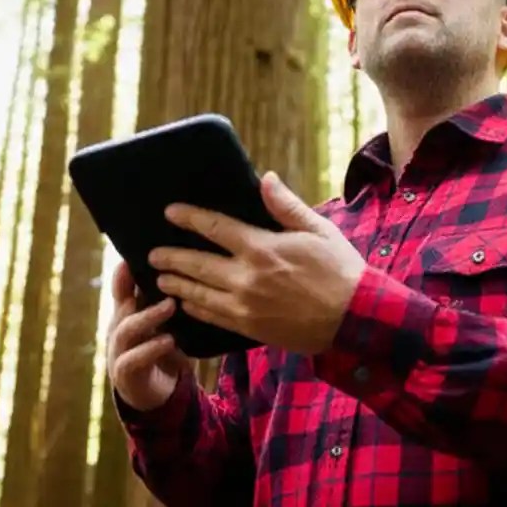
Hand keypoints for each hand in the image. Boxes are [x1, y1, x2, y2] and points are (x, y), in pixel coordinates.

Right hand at [106, 260, 191, 411]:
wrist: (156, 395)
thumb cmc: (162, 351)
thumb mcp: (165, 322)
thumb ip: (167, 300)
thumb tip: (186, 269)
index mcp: (126, 315)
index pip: (122, 289)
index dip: (125, 272)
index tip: (136, 253)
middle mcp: (118, 329)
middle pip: (123, 305)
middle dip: (138, 289)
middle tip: (163, 274)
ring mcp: (118, 352)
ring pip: (126, 330)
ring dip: (148, 317)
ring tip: (170, 306)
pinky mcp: (125, 374)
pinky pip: (133, 359)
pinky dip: (151, 349)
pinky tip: (168, 340)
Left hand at [150, 171, 366, 354]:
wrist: (354, 319)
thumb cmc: (341, 270)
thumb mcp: (319, 230)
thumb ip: (286, 206)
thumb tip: (265, 178)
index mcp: (262, 248)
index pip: (215, 228)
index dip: (189, 217)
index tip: (170, 212)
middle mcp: (247, 277)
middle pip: (197, 264)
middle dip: (171, 257)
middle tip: (151, 253)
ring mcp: (245, 306)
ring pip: (199, 293)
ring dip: (176, 284)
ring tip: (159, 278)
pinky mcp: (250, 328)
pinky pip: (213, 317)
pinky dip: (195, 309)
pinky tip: (185, 304)